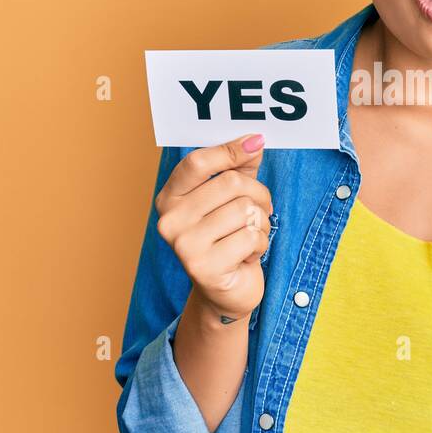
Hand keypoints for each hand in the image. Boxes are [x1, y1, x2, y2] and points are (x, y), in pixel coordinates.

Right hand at [154, 132, 270, 324]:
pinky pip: (251, 237)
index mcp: (170, 198)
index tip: (256, 142)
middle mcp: (170, 220)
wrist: (225, 291)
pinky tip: (248, 255)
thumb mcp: (231, 199)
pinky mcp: (204, 268)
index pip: (197, 162)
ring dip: (261, 223)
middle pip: (230, 183)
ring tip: (251, 236)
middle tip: (261, 210)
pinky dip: (261, 244)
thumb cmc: (229, 237)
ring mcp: (184, 245)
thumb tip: (254, 141)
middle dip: (259, 195)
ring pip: (245, 210)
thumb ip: (239, 168)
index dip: (230, 150)